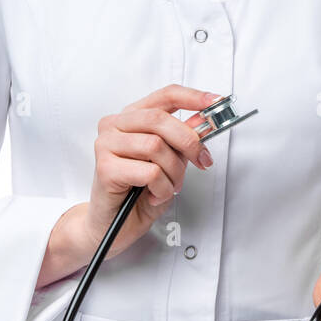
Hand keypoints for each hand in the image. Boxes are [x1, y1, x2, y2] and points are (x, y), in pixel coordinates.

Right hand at [76, 84, 221, 261]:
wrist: (111, 225)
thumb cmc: (138, 192)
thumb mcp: (169, 161)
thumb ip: (182, 139)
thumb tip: (204, 121)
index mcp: (131, 117)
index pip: (164, 95)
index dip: (192, 97)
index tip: (215, 102)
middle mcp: (114, 125)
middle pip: (160, 120)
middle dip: (189, 142)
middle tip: (202, 160)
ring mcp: (106, 144)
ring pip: (156, 146)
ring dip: (174, 172)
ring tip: (170, 187)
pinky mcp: (105, 168)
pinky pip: (149, 172)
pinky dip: (162, 188)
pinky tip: (155, 194)